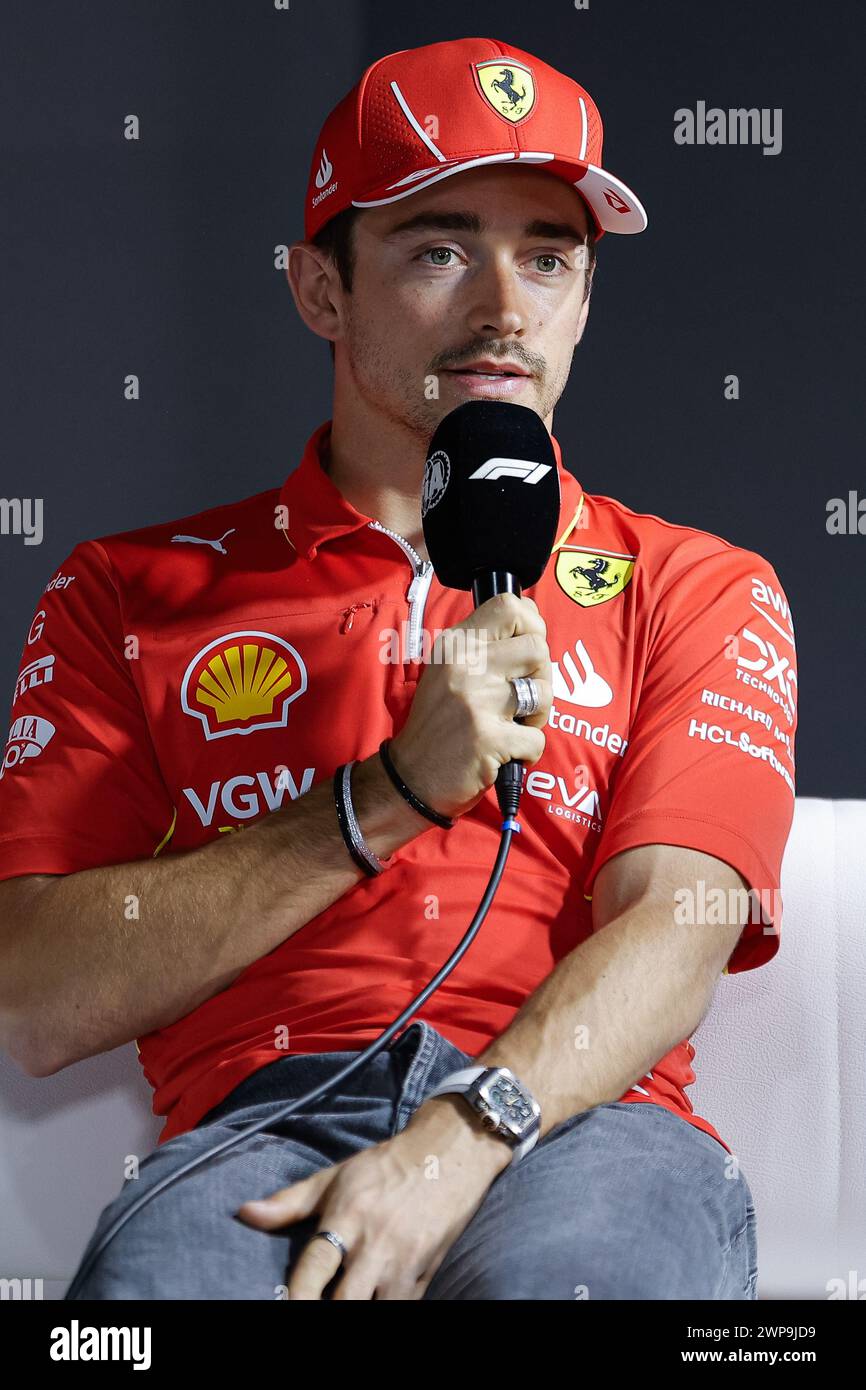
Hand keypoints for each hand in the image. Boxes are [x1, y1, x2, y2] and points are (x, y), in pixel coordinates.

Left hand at [235, 1096, 508, 1299]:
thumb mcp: (335, 1177)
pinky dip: (385, 1307)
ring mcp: (403, 1262)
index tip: (285, 1304)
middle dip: (326, 1311)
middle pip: (345, 1302)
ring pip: (376, 1310)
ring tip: (345, 1300)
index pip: (315, 1267)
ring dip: (360, 1309)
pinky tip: (371, 1299)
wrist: (450, 1154)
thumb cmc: (385, 1166)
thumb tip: (245, 1213)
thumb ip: (289, 1202)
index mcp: (347, 1215)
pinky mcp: (426, 1273)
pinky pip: (402, 1308)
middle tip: (312, 1306)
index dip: (296, 1296)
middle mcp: (375, 1243)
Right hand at [390, 591, 552, 820]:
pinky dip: (528, 752)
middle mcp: (464, 666)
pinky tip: (505, 752)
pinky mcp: (488, 738)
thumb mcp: (450, 671)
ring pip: (544, 692)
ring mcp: (476, 701)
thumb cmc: (439, 725)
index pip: (509, 606)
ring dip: (539, 715)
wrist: (411, 777)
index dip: (533, 625)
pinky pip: (537, 739)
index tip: (528, 650)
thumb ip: (486, 647)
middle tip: (522, 699)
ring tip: (513, 725)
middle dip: (542, 677)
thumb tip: (535, 627)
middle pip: (537, 648)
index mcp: (455, 645)